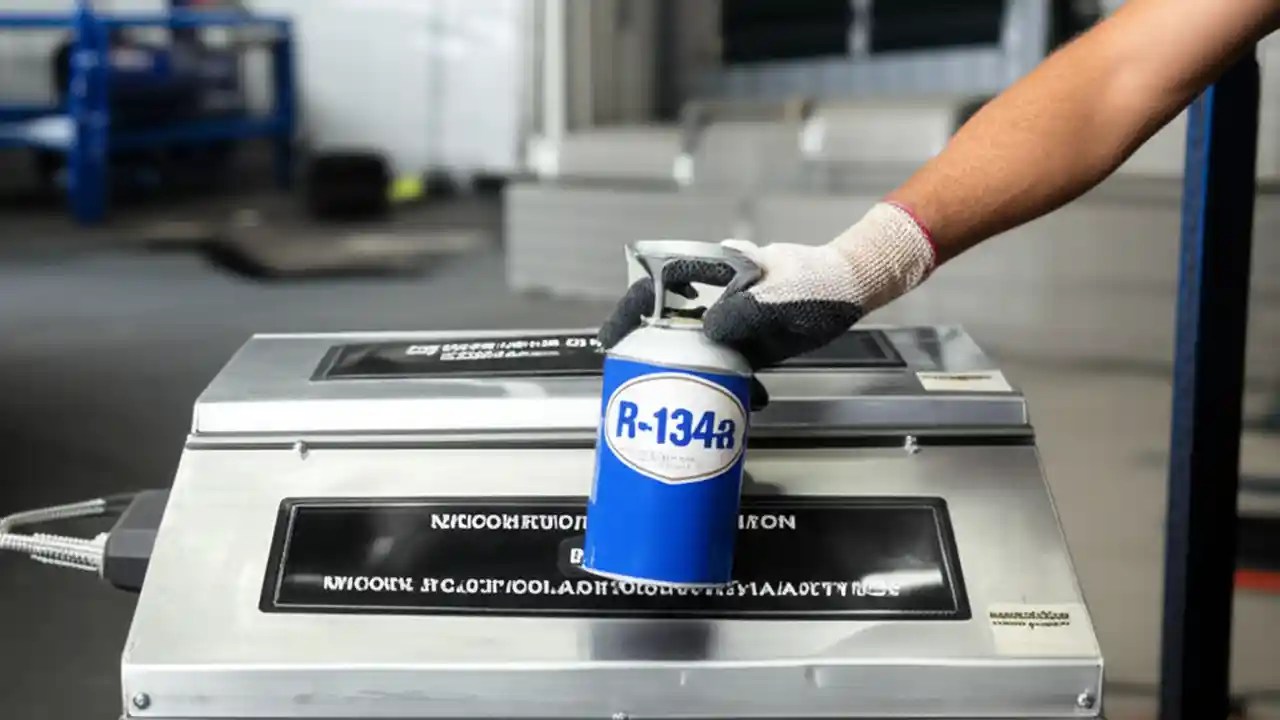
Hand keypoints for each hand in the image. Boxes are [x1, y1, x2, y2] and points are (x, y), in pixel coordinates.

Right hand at [599, 202, 936, 371]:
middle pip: (670, 325)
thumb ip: (745, 312)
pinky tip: (750, 401)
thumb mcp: (782, 295)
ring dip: (700, 379)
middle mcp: (716, 297)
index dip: (629, 311)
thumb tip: (710, 332)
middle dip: (659, 357)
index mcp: (715, 272)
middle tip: (649, 386)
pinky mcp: (748, 344)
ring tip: (704, 401)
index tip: (612, 339)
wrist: (854, 288)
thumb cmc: (819, 280)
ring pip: (698, 352)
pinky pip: (728, 369)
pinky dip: (734, 388)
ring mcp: (731, 321)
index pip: (659, 285)